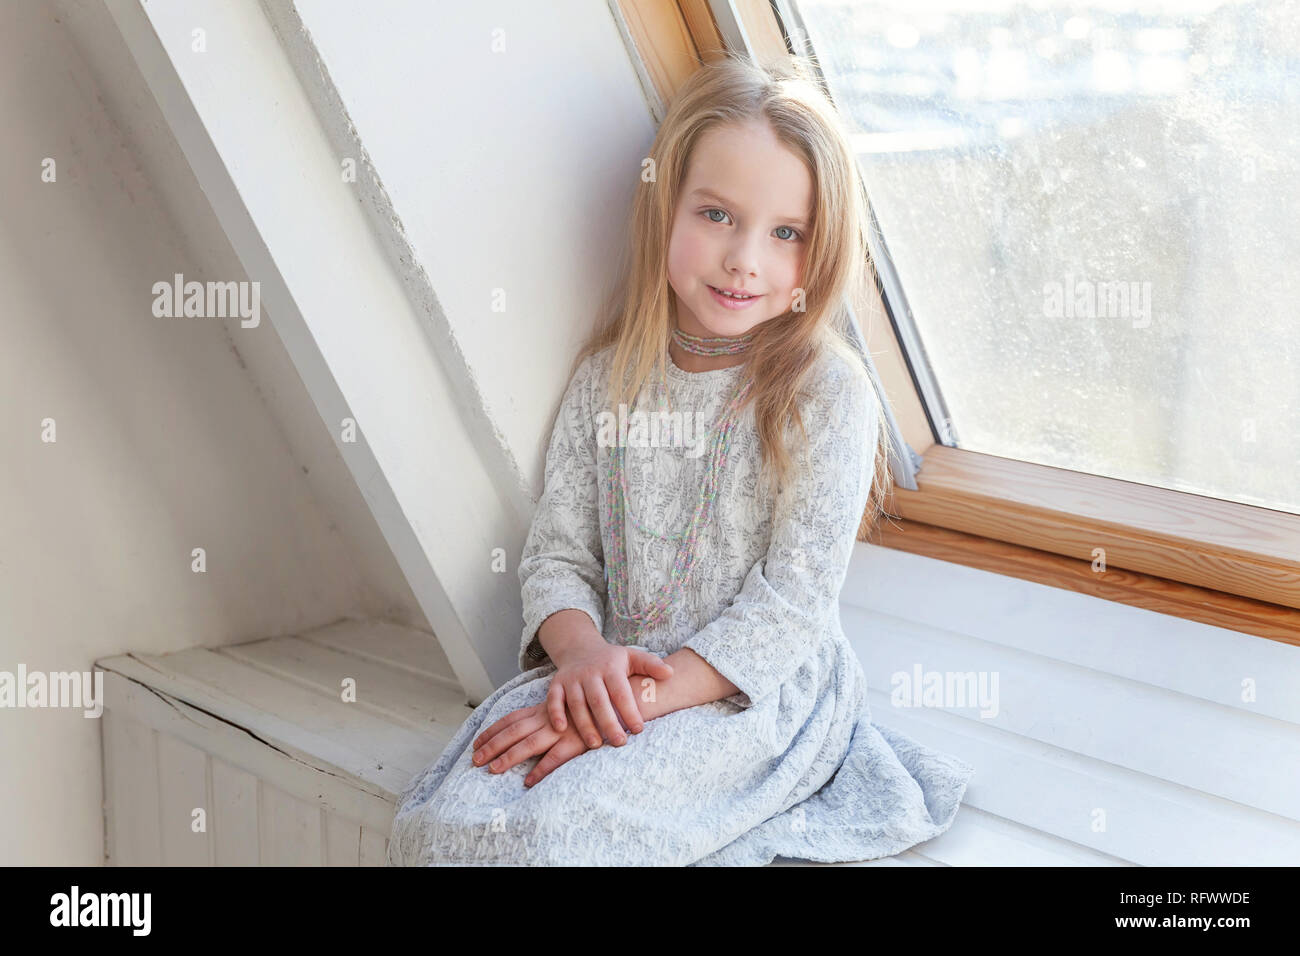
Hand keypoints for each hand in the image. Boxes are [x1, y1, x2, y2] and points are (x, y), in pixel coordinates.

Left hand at [470, 702, 593, 786]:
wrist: (616, 700)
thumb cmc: (588, 707)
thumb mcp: (563, 707)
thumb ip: (544, 716)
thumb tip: (522, 731)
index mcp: (543, 710)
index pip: (511, 719)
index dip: (492, 731)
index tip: (476, 743)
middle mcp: (548, 719)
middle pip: (513, 732)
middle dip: (492, 745)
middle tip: (475, 760)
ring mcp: (561, 730)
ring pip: (529, 744)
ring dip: (509, 757)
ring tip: (493, 770)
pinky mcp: (576, 742)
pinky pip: (555, 758)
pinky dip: (541, 770)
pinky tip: (528, 782)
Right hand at [546, 643, 672, 748]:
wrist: (581, 649)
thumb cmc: (612, 660)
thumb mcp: (632, 657)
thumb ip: (651, 665)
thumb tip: (670, 673)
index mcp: (610, 667)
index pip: (621, 692)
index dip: (629, 711)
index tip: (639, 729)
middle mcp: (590, 672)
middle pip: (599, 701)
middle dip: (608, 723)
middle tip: (620, 743)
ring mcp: (572, 678)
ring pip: (577, 704)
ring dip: (585, 725)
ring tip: (595, 744)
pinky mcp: (556, 684)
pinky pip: (553, 699)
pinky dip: (556, 713)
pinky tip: (562, 730)